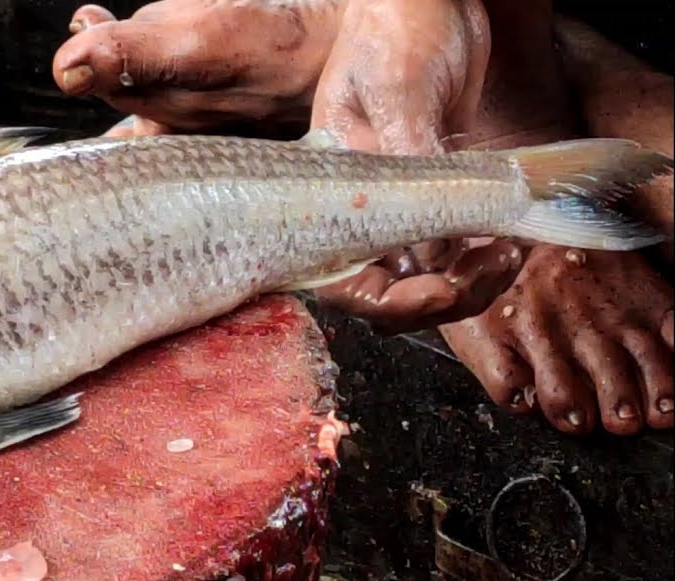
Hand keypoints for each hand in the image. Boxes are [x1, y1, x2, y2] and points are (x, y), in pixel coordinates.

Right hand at [309, 0, 512, 332]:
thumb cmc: (396, 28)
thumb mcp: (398, 95)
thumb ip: (409, 171)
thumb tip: (428, 252)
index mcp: (327, 190)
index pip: (342, 274)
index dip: (387, 298)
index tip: (437, 290)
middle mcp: (358, 206)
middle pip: (387, 289)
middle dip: (438, 297)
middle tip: (485, 271)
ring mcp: (399, 204)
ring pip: (426, 277)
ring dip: (469, 281)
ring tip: (506, 253)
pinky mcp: (437, 193)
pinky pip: (456, 246)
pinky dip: (483, 255)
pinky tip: (507, 241)